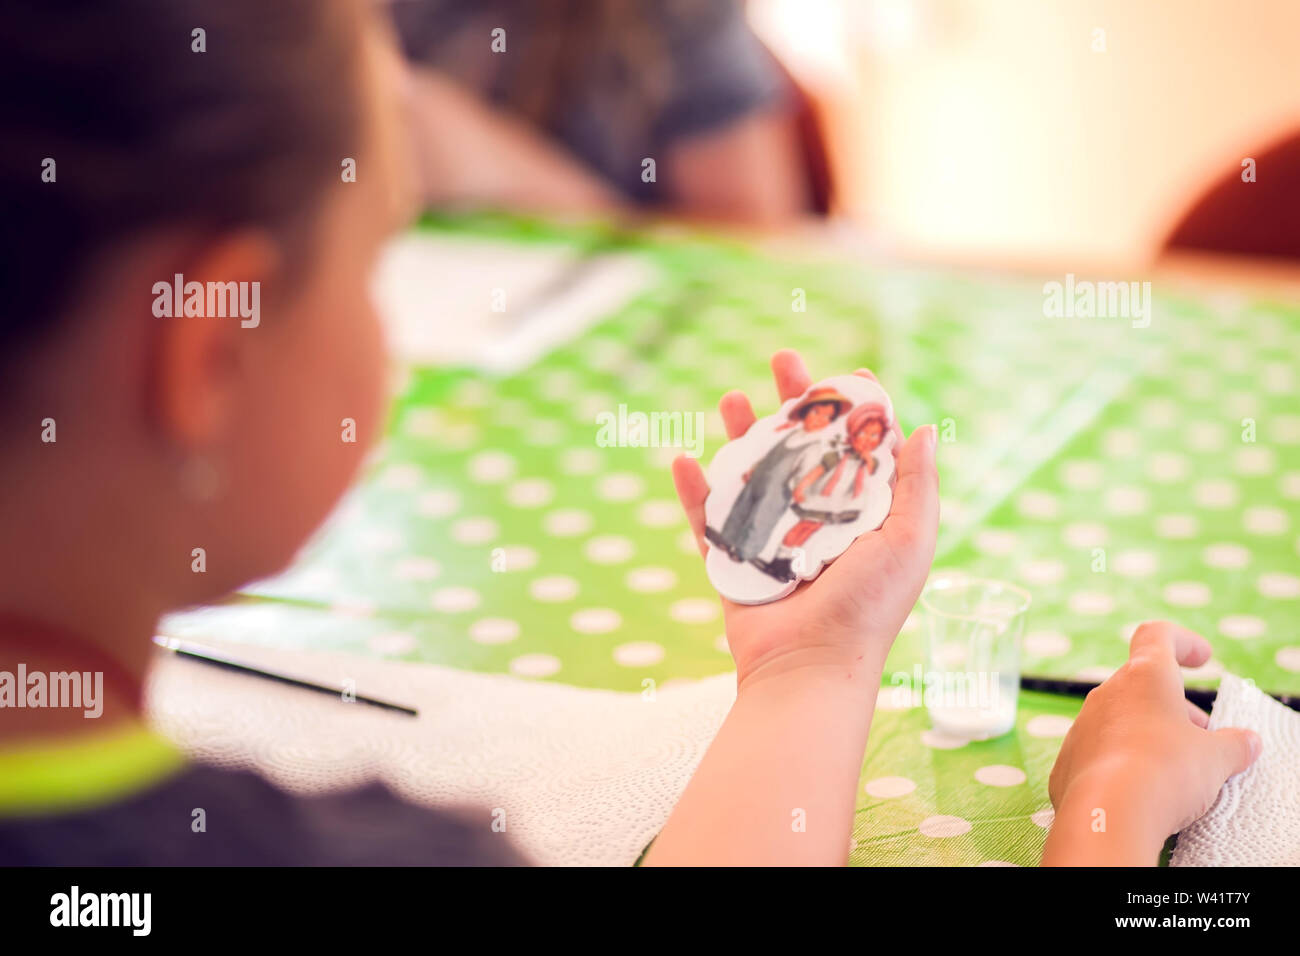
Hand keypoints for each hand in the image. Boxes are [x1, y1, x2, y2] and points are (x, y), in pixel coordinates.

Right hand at [673, 350, 938, 691]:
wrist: (808, 666)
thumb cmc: (868, 607)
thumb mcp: (908, 541)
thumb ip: (918, 486)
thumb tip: (927, 428)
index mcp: (864, 515)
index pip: (860, 450)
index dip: (855, 410)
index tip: (852, 374)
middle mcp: (819, 521)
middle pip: (802, 448)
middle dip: (792, 402)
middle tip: (783, 360)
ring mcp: (773, 539)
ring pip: (753, 474)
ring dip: (740, 433)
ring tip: (729, 397)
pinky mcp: (735, 561)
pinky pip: (709, 521)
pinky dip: (693, 491)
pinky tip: (683, 459)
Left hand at [1042, 621, 1261, 864]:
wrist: (1106, 816)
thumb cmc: (1164, 772)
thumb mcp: (1216, 759)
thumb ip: (1233, 745)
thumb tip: (1246, 742)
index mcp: (1144, 677)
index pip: (1157, 636)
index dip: (1182, 641)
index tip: (1202, 659)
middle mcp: (1107, 694)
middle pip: (1143, 687)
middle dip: (1176, 708)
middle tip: (1203, 738)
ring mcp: (1083, 726)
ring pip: (1121, 720)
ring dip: (1150, 735)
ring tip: (1177, 769)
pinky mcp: (1069, 760)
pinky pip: (1101, 754)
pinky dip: (1124, 764)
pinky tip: (1143, 791)